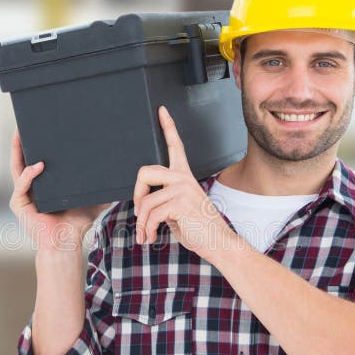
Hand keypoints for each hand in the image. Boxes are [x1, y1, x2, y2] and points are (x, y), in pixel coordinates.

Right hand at [9, 129, 108, 250]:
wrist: (66, 243)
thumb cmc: (76, 224)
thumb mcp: (92, 199)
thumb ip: (102, 188)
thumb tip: (122, 175)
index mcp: (43, 183)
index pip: (36, 158)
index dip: (36, 143)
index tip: (40, 125)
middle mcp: (30, 186)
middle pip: (21, 158)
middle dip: (20, 141)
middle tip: (24, 123)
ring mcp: (23, 194)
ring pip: (16, 168)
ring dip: (17, 151)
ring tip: (20, 135)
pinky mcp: (19, 204)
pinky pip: (22, 186)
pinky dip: (29, 175)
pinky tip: (38, 165)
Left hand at [133, 106, 228, 258]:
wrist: (219, 244)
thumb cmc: (199, 229)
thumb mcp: (178, 210)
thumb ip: (164, 200)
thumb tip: (141, 204)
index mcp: (184, 177)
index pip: (176, 146)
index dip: (168, 127)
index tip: (162, 110)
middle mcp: (183, 178)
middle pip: (144, 172)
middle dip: (135, 195)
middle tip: (138, 214)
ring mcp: (182, 188)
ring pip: (145, 202)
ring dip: (142, 223)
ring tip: (146, 235)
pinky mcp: (180, 202)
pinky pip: (151, 214)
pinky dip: (147, 229)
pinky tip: (152, 237)